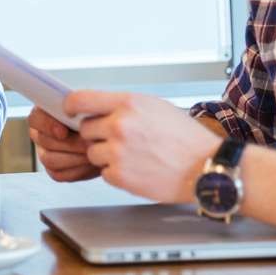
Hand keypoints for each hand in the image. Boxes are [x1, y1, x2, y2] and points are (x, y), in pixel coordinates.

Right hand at [28, 107, 98, 181]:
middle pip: (44, 141)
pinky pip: (60, 174)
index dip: (47, 125)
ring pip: (51, 160)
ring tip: (93, 152)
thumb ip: (80, 109)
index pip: (36, 118)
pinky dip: (78, 170)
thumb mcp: (92, 108)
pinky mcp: (56, 170)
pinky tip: (91, 163)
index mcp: (45, 112)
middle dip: (70, 144)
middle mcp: (41, 133)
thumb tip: (78, 118)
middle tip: (89, 143)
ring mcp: (46, 152)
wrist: (111, 138)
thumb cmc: (101, 119)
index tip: (64, 131)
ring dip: (75, 157)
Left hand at [66, 90, 221, 203]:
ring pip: (93, 153)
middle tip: (122, 141)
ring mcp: (118, 151)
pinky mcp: (119, 175)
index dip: (70, 107)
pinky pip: (104, 173)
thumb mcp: (155, 107)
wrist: (206, 167)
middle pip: (86, 129)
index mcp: (128, 103)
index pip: (80, 99)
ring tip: (134, 156)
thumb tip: (98, 108)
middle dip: (98, 136)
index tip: (69, 112)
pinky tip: (138, 169)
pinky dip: (117, 174)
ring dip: (107, 156)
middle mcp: (119, 125)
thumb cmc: (186, 138)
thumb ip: (124, 106)